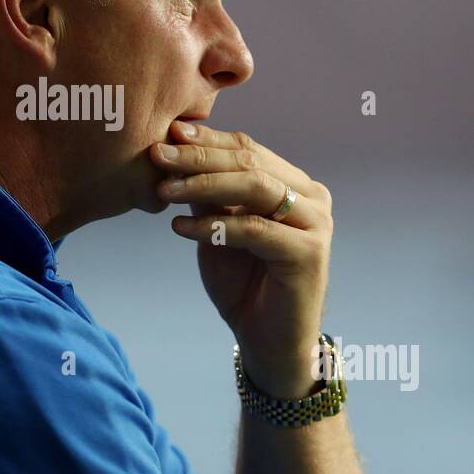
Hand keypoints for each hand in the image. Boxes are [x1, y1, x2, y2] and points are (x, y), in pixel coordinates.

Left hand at [151, 121, 333, 398]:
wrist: (266, 340)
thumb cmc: (242, 282)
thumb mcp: (217, 227)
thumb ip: (206, 193)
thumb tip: (173, 148)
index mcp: (294, 183)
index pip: (248, 149)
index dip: (207, 139)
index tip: (168, 132)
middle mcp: (312, 197)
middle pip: (250, 163)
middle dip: (199, 157)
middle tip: (158, 154)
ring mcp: (316, 224)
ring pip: (255, 189)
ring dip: (203, 185)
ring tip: (164, 189)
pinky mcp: (309, 253)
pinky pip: (254, 229)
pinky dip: (213, 226)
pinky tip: (179, 228)